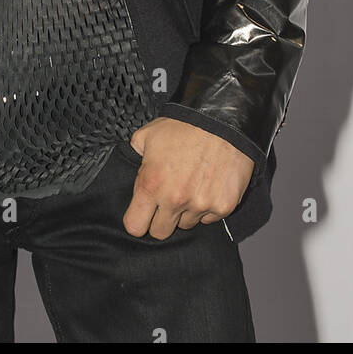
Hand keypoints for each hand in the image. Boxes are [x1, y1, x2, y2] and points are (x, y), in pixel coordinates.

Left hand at [120, 117, 254, 239]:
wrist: (222, 120)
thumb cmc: (184, 125)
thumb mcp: (147, 134)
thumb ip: (134, 156)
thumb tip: (129, 167)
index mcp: (151, 184)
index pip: (135, 226)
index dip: (137, 220)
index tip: (142, 213)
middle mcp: (174, 199)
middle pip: (160, 232)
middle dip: (161, 219)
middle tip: (168, 198)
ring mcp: (200, 205)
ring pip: (186, 224)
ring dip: (186, 210)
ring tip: (192, 184)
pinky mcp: (223, 207)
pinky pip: (209, 218)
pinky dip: (207, 206)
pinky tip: (208, 184)